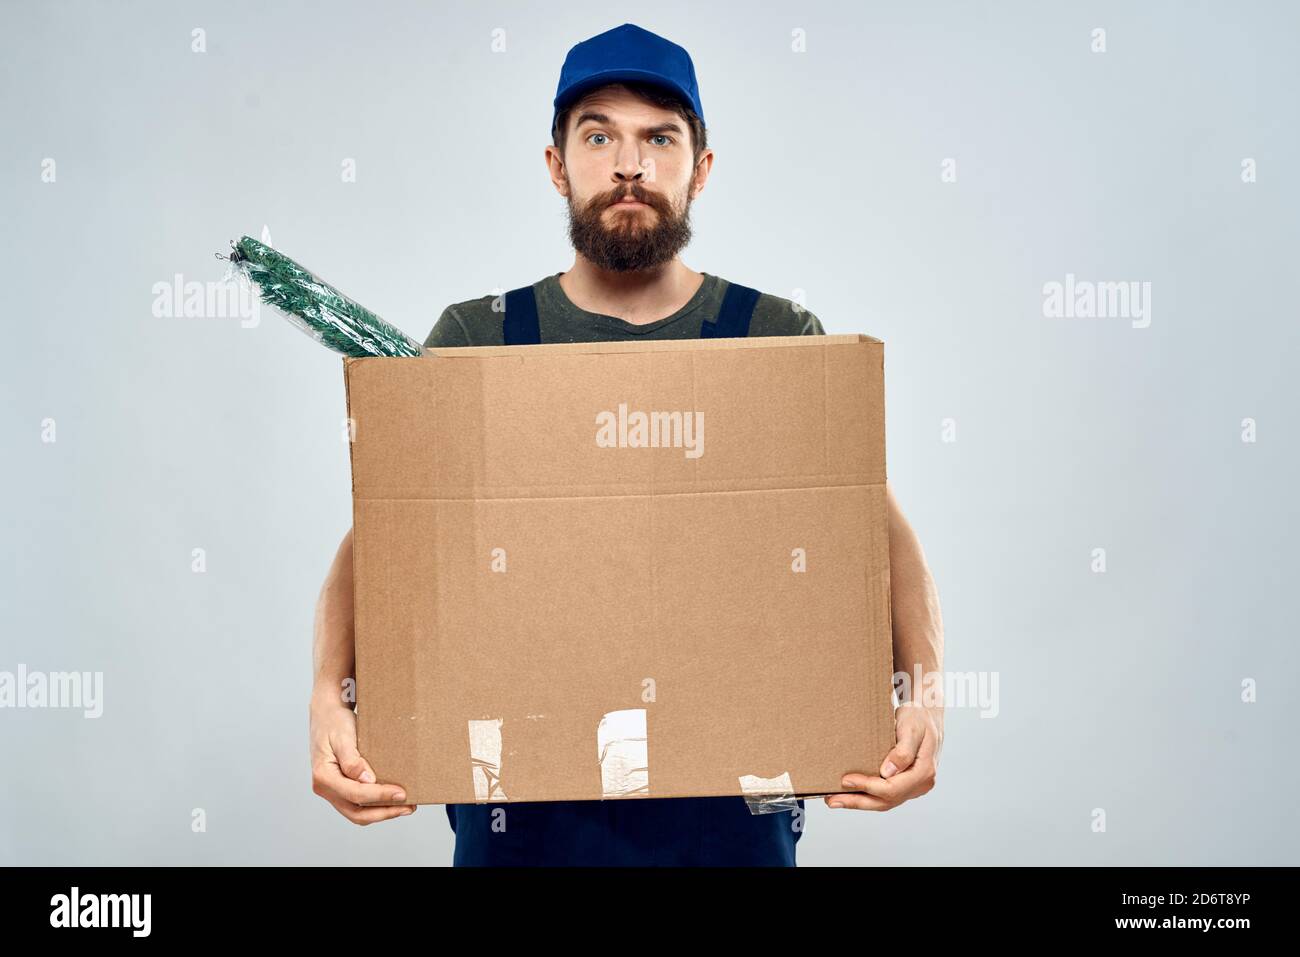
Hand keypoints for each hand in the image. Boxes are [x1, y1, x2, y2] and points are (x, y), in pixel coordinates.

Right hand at [310, 690, 415, 824]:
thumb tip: (367, 781)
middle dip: (384, 812)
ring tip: (406, 806)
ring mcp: (331, 791)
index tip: (401, 793)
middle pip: (356, 813)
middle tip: (408, 806)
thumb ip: (353, 760)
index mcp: (323, 776)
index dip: (380, 796)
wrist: (326, 714)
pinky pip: (357, 805)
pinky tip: (391, 801)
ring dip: (381, 812)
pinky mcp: (340, 789)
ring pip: (357, 813)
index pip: (355, 794)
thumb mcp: (343, 737)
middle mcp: (324, 788)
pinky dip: (375, 806)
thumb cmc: (334, 722)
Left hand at [826, 703, 940, 810]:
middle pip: (886, 801)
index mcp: (924, 772)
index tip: (846, 780)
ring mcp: (914, 787)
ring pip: (885, 802)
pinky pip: (886, 796)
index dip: (868, 786)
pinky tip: (850, 794)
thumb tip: (887, 772)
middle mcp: (921, 784)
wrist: (927, 716)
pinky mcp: (906, 785)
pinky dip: (867, 797)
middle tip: (832, 800)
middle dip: (858, 801)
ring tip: (835, 801)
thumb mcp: (912, 728)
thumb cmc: (918, 718)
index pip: (892, 788)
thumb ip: (903, 751)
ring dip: (859, 802)